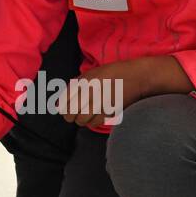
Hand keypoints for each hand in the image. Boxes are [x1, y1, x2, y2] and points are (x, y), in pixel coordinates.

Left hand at [60, 56, 192, 126]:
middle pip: (70, 114)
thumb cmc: (113, 73)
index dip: (63, 108)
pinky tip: (96, 115)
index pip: (64, 102)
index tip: (66, 108)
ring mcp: (101, 103)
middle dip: (70, 116)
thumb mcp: (91, 73)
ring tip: (87, 113)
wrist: (138, 77)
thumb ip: (73, 87)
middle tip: (75, 113)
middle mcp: (91, 92)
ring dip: (81, 120)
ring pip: (82, 121)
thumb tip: (57, 105)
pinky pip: (94, 123)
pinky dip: (92, 122)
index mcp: (84, 81)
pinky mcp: (110, 111)